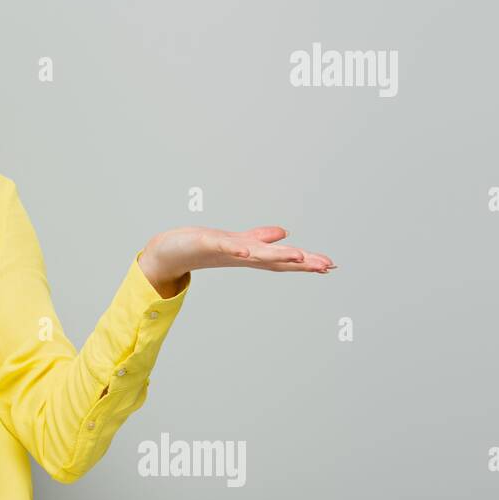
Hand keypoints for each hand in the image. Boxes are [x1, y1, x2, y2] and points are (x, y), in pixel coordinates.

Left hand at [139, 226, 335, 286]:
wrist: (167, 253)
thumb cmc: (200, 247)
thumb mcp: (235, 240)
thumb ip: (259, 238)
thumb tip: (283, 234)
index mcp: (249, 254)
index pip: (282, 259)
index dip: (306, 262)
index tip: (330, 265)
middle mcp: (241, 255)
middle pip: (275, 259)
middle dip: (301, 262)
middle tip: (326, 266)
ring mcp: (225, 250)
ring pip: (255, 254)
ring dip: (276, 255)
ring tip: (299, 256)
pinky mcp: (207, 243)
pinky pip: (224, 246)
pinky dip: (236, 248)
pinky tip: (247, 250)